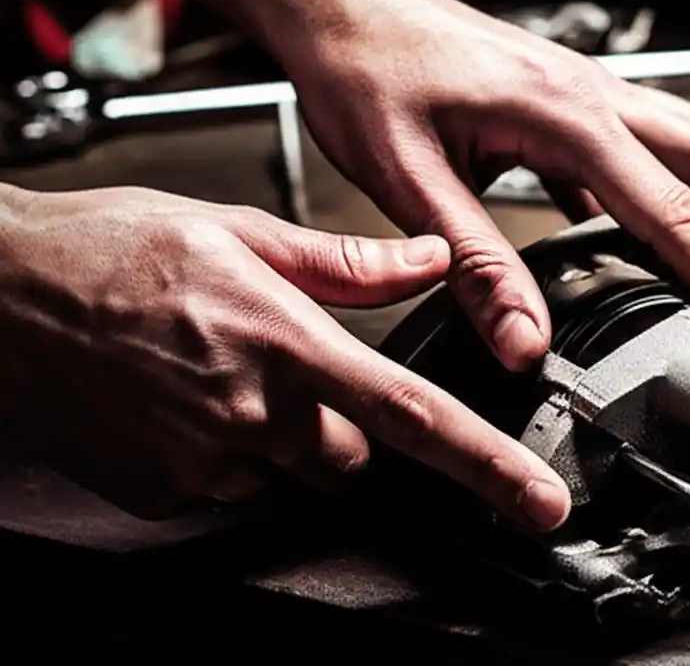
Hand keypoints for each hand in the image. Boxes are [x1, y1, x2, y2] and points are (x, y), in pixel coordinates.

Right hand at [0, 185, 569, 528]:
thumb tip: (430, 262)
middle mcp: (250, 414)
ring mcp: (204, 462)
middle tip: (291, 366)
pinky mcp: (163, 493)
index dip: (487, 464)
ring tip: (223, 371)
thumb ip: (348, 262)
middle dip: (346, 424)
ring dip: (282, 435)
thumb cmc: (110, 250)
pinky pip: (229, 486)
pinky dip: (226, 451)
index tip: (536, 500)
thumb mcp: (241, 232)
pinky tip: (186, 400)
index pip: (411, 416)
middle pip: (353, 456)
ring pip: (292, 474)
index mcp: (286, 344)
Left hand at [271, 0, 689, 372]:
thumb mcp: (408, 177)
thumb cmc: (367, 70)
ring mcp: (599, 99)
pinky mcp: (581, 107)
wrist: (341, 4)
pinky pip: (671, 151)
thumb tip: (527, 342)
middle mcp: (602, 101)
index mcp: (568, 118)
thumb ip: (477, 264)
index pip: (671, 208)